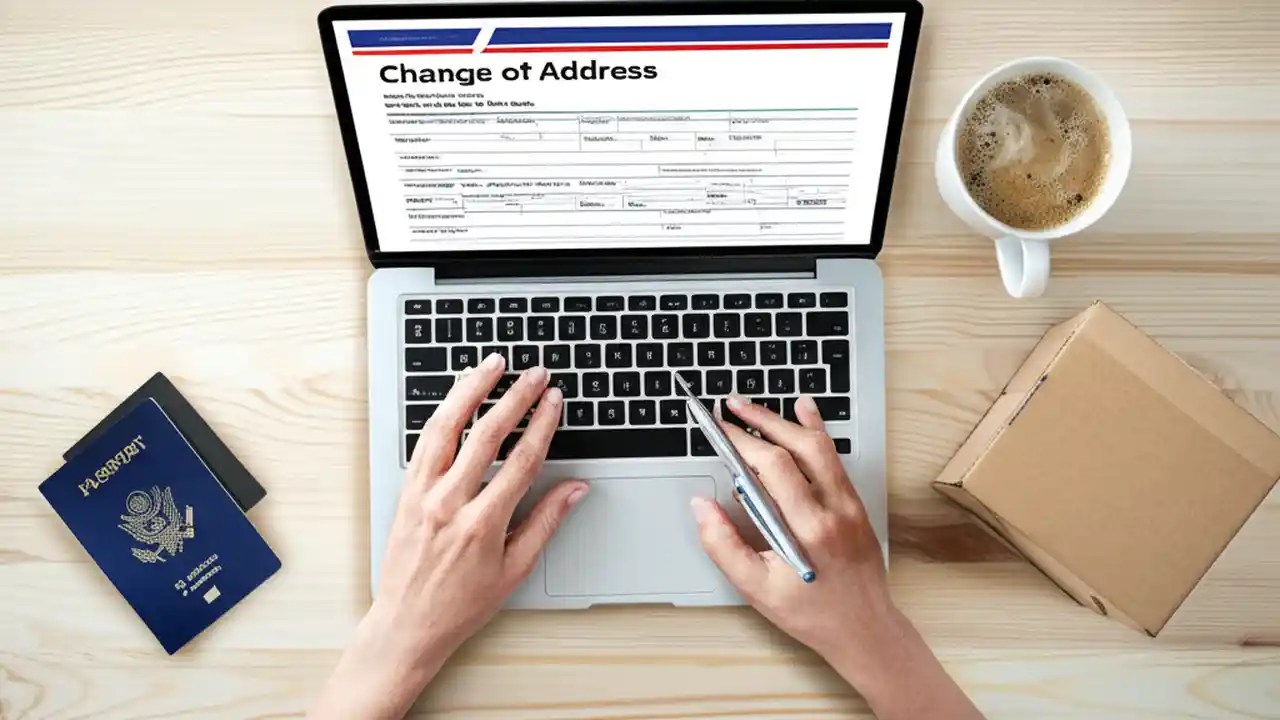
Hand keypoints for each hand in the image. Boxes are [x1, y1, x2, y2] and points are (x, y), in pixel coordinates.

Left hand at [310, 355, 586, 719]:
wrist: (407, 625)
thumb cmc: (461, 605)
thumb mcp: (515, 569)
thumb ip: (546, 522)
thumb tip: (576, 489)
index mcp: (483, 524)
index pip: (521, 460)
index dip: (542, 424)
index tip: (554, 401)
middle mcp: (449, 503)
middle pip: (487, 435)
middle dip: (515, 398)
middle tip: (535, 374)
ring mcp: (422, 494)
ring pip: (447, 427)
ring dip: (471, 390)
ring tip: (492, 365)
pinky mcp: (404, 491)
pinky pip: (424, 442)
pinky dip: (442, 413)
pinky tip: (457, 396)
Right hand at [691, 394, 892, 662]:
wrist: (864, 630)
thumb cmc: (812, 613)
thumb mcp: (756, 589)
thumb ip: (723, 545)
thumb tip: (702, 506)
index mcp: (808, 529)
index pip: (772, 468)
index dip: (742, 442)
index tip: (719, 427)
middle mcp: (834, 509)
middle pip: (797, 447)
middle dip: (760, 421)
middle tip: (731, 406)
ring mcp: (850, 504)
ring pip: (820, 447)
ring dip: (786, 422)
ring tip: (756, 407)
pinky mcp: (856, 505)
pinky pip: (835, 459)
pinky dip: (816, 432)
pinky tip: (804, 412)